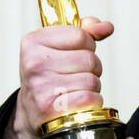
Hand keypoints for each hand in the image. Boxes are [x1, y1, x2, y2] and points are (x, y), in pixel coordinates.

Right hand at [2, 16, 112, 138]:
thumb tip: (106, 27)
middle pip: (89, 59)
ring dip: (91, 87)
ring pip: (92, 80)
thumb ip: (83, 32)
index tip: (75, 53)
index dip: (87, 45)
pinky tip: (76, 102)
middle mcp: (35, 63)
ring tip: (75, 89)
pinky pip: (91, 99)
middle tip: (76, 75)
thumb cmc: (48, 76)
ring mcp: (42, 87)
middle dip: (91, 68)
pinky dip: (91, 102)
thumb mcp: (57, 47)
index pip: (80, 35)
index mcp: (33, 42)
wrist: (31, 111)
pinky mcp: (52, 109)